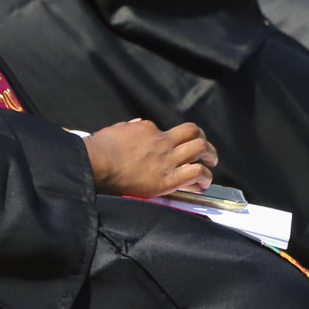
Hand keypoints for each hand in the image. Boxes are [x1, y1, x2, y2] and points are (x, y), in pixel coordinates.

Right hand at [84, 119, 215, 197]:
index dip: (175, 140)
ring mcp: (167, 160)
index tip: (175, 148)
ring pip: (201, 149)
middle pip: (193, 133)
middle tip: (206, 150)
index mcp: (148, 129)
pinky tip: (203, 184)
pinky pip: (196, 173)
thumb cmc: (99, 149)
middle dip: (203, 140)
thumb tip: (136, 125)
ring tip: (211, 163)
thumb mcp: (115, 130)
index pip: (170, 131)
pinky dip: (205, 177)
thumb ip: (129, 128)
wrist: (96, 164)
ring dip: (210, 155)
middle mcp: (162, 141)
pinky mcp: (167, 180)